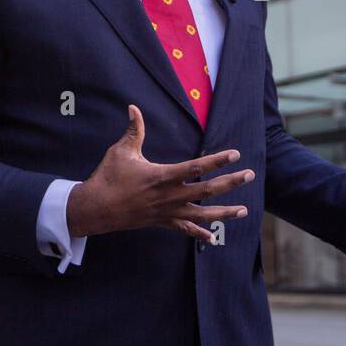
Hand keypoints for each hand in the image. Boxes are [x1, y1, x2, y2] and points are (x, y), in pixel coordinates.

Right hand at [67, 104, 254, 243]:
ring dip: (224, 213)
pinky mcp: (162, 222)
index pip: (196, 167)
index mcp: (162, 176)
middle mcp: (169, 196)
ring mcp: (167, 212)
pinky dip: (199, 233)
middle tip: (250, 176)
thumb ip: (134, 130)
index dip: (217, 160)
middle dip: (230, 183)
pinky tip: (213, 237)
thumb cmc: (108, 177)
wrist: (95, 209)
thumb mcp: (121, 151)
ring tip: (243, 211)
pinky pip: (184, 229)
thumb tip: (133, 107)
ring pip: (202, 214)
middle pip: (207, 190)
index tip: (235, 154)